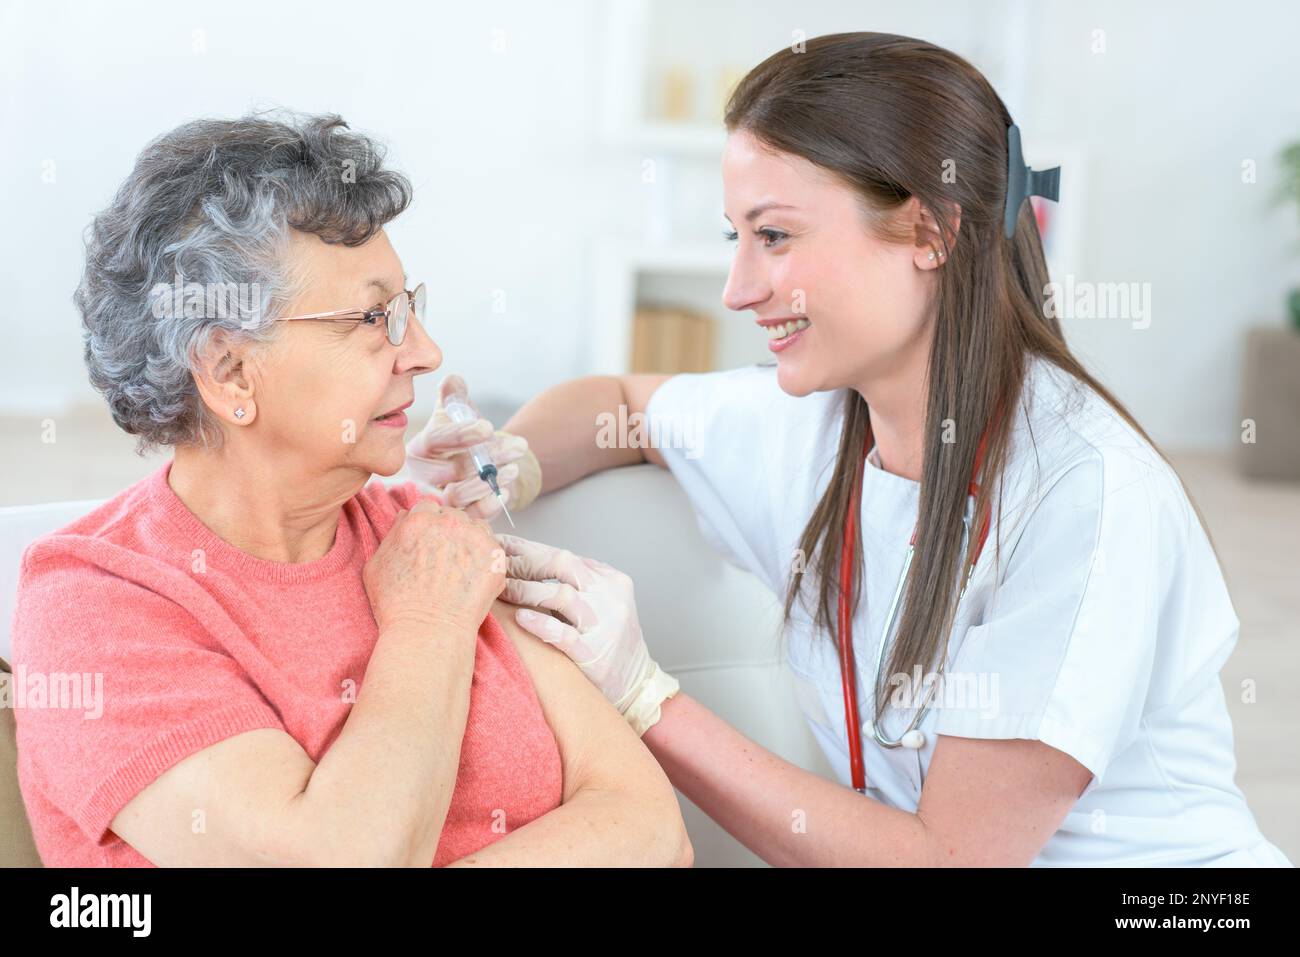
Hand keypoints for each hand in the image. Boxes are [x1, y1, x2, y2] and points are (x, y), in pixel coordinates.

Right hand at [363, 500, 505, 635]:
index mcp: (418, 520)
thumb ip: (391, 533)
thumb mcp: (377, 565)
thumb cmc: (397, 605)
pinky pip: (492, 545)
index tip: (428, 542)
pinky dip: (484, 556)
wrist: (427, 632)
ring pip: (474, 526)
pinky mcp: (494, 555)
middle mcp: (448, 523)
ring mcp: (475, 537)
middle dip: (448, 531)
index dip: (428, 525)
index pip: (427, 508)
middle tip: (444, 558)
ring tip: (459, 566)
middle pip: (452, 515)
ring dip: (468, 539)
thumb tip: (404, 516)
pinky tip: (473, 575)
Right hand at [404, 376, 540, 520]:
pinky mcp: (456, 517)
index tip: (488, 427)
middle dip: (485, 460)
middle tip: (517, 448)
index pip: (436, 439)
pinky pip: (470, 517)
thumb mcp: (457, 412)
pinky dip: (490, 506)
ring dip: (489, 483)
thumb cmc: (462, 437)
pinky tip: (505, 491)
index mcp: (420, 447)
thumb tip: (454, 381)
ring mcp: (438, 499)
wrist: (474, 464)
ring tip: (513, 468)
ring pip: (458, 497)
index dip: (461, 434)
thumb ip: (454, 396)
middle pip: (449, 471)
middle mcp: (423, 476)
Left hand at [497, 534, 679, 734]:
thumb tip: (533, 557)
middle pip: (562, 566)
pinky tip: (520, 618)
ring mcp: (604, 626)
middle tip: (495, 565)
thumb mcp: (605, 602)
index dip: (529, 548)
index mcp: (612, 581)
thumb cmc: (611, 641)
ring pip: (561, 596)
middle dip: (523, 561)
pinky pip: (563, 634)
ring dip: (525, 590)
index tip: (501, 545)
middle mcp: (610, 598)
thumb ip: (580, 581)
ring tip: (501, 590)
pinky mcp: (594, 654)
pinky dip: (539, 624)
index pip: (564, 555)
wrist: (636, 685)